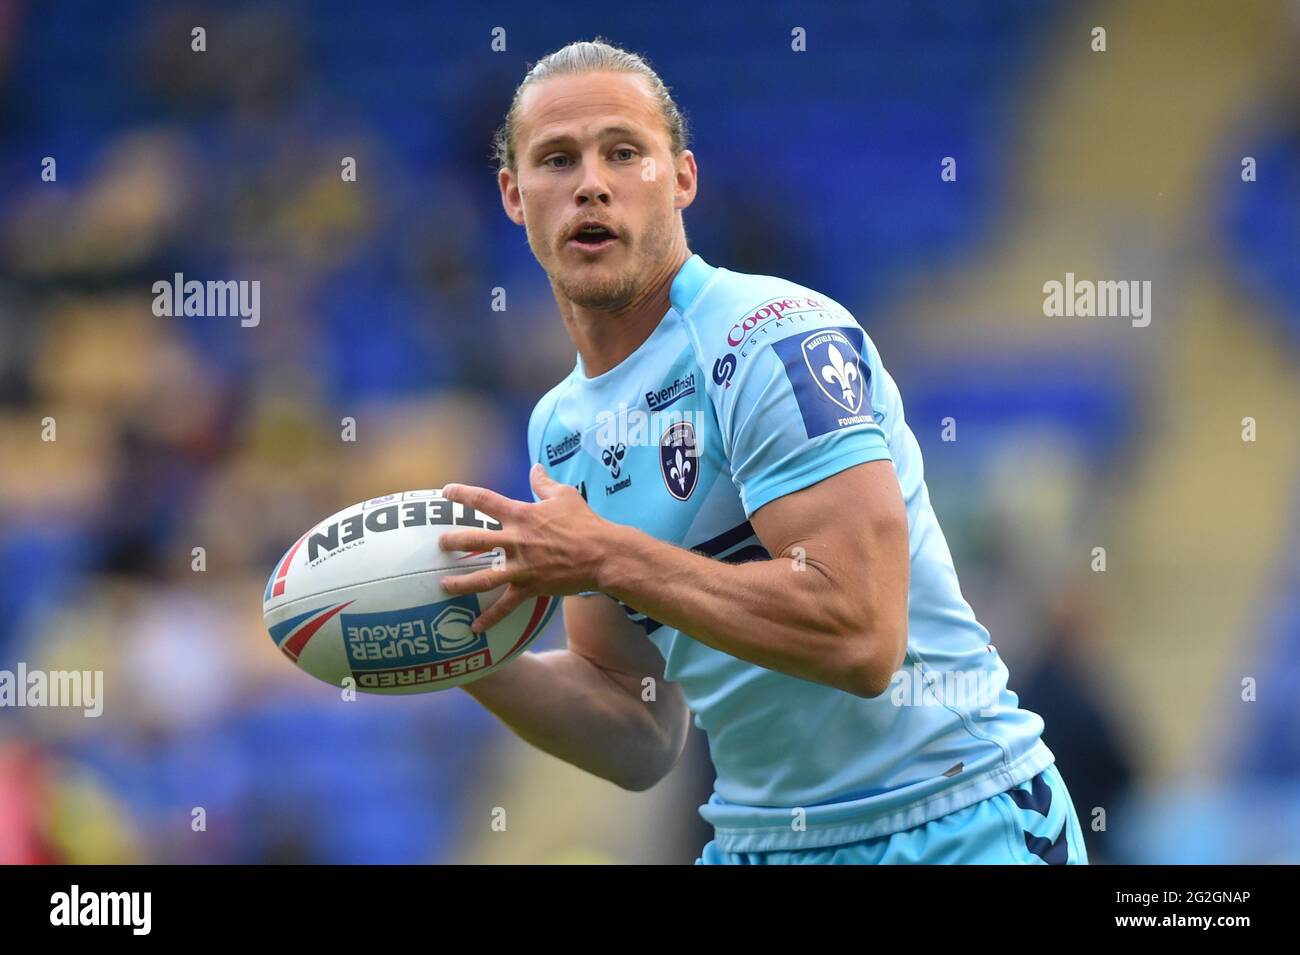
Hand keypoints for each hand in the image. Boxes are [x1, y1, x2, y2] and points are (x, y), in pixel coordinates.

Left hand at [439, 463, 613, 631]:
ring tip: (444, 585)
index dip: (463, 494)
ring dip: (460, 582)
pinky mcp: (531, 586)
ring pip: (483, 576)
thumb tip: (535, 467)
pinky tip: (474, 629)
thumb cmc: (585, 522)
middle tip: (440, 543)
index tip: (446, 492)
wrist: (603, 554)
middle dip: (453, 540)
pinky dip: (490, 618)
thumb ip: (544, 483)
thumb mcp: (565, 495)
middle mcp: (516, 540)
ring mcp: (522, 566)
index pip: (485, 501)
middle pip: (475, 539)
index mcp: (522, 514)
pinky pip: (506, 606)